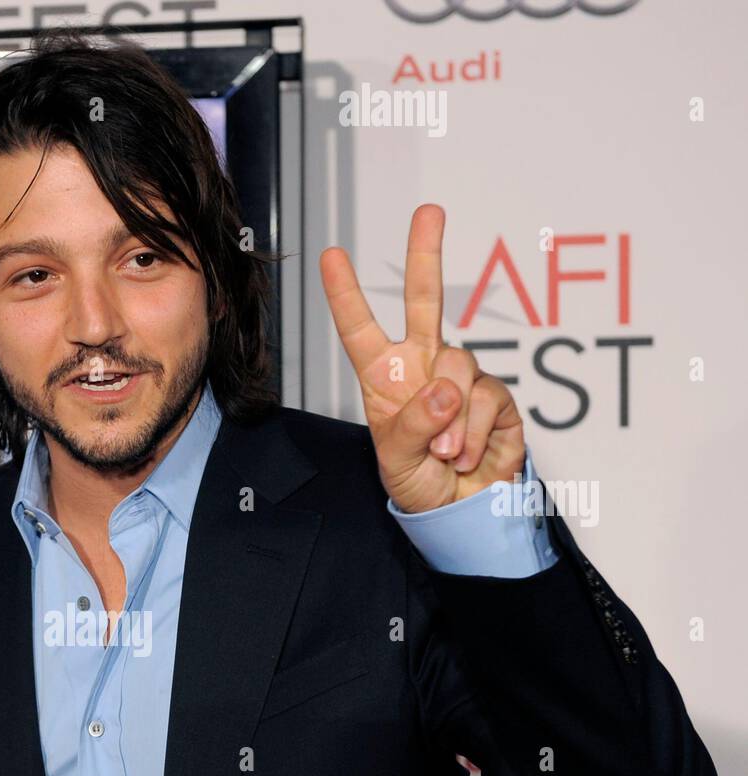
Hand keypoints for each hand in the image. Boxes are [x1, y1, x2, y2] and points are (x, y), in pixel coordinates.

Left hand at [319, 203, 524, 513]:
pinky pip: (485, 398)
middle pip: (426, 302)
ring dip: (449, 420)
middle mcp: (423, 367)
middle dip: (427, 254)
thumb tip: (444, 388)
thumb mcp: (395, 459)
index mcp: (385, 378)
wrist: (460, 512)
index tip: (330, 257)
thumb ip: (411, 424)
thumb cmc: (418, 482)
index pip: (362, 330)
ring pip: (458, 367)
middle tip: (428, 212)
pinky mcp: (496, 397)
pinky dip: (472, 432)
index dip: (346, 295)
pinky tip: (466, 455)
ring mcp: (461, 378)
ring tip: (444, 454)